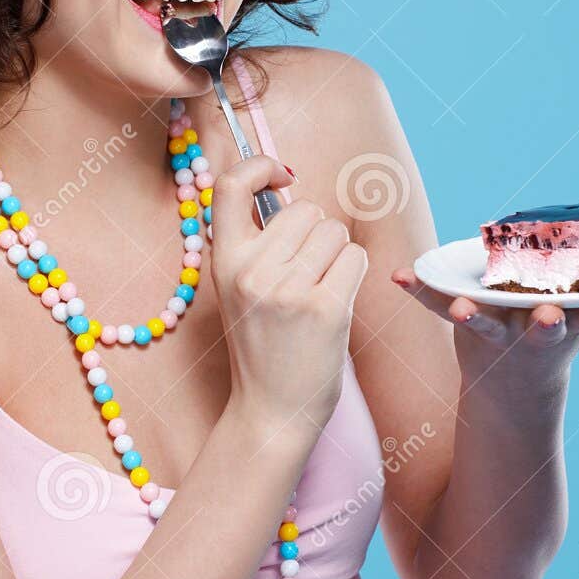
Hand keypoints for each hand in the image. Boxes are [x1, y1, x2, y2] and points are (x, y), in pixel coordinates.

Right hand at [212, 155, 367, 436]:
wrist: (271, 413)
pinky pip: (354, 257)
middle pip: (306, 210)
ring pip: (334, 232)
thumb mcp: (239, 289)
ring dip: (336, 255)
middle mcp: (250, 271)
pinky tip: (335, 302)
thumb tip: (285, 186)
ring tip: (318, 292)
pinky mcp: (323, 308)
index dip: (259, 165)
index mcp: (223, 262)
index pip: (229, 184)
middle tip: (304, 275)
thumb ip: (255, 242)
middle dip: (315, 234)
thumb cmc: (262, 347)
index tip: (282, 178)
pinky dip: (352, 274)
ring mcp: (287, 290)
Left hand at [391, 230, 578, 377]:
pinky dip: (419, 291)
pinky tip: (397, 276)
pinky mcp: (463, 327)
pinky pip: (436, 305)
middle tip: (550, 317)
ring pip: (486, 325)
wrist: (511, 389)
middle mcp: (538, 330)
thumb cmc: (561, 330)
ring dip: (474, 317)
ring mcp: (499, 333)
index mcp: (577, 320)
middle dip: (548, 324)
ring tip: (462, 308)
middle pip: (546, 328)